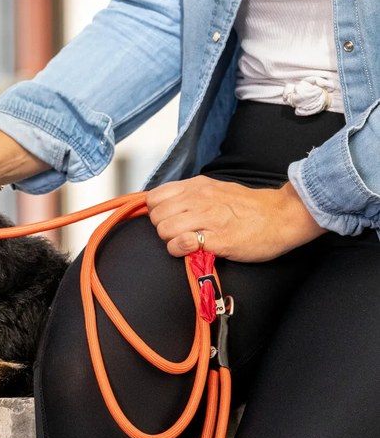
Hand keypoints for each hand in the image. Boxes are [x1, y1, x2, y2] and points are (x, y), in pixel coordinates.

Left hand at [146, 176, 326, 261]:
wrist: (282, 216)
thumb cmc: (249, 206)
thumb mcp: (215, 188)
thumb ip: (191, 194)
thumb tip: (167, 204)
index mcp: (197, 186)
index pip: (155, 197)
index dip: (156, 212)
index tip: (167, 219)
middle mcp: (199, 199)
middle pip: (156, 216)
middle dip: (161, 228)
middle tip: (176, 234)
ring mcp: (208, 218)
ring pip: (165, 229)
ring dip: (170, 240)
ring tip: (184, 243)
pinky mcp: (218, 239)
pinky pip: (182, 244)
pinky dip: (179, 250)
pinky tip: (190, 251)